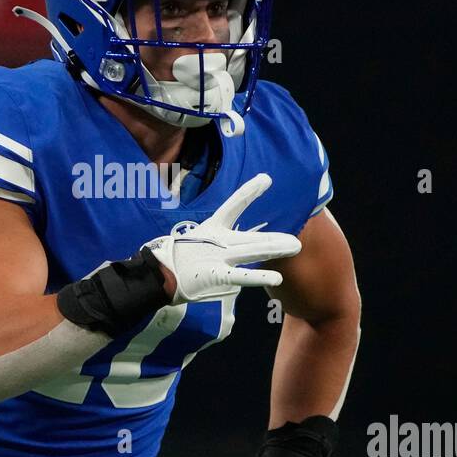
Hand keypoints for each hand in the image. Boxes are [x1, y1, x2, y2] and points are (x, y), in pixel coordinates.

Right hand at [144, 173, 300, 304]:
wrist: (158, 274)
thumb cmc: (179, 261)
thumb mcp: (199, 245)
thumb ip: (218, 246)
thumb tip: (235, 251)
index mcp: (212, 228)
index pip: (233, 205)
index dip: (249, 191)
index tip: (266, 179)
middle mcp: (218, 240)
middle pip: (252, 236)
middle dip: (274, 238)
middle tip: (297, 238)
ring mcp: (218, 256)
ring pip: (252, 251)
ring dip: (274, 249)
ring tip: (295, 246)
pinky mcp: (215, 274)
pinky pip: (241, 276)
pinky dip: (259, 276)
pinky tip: (276, 277)